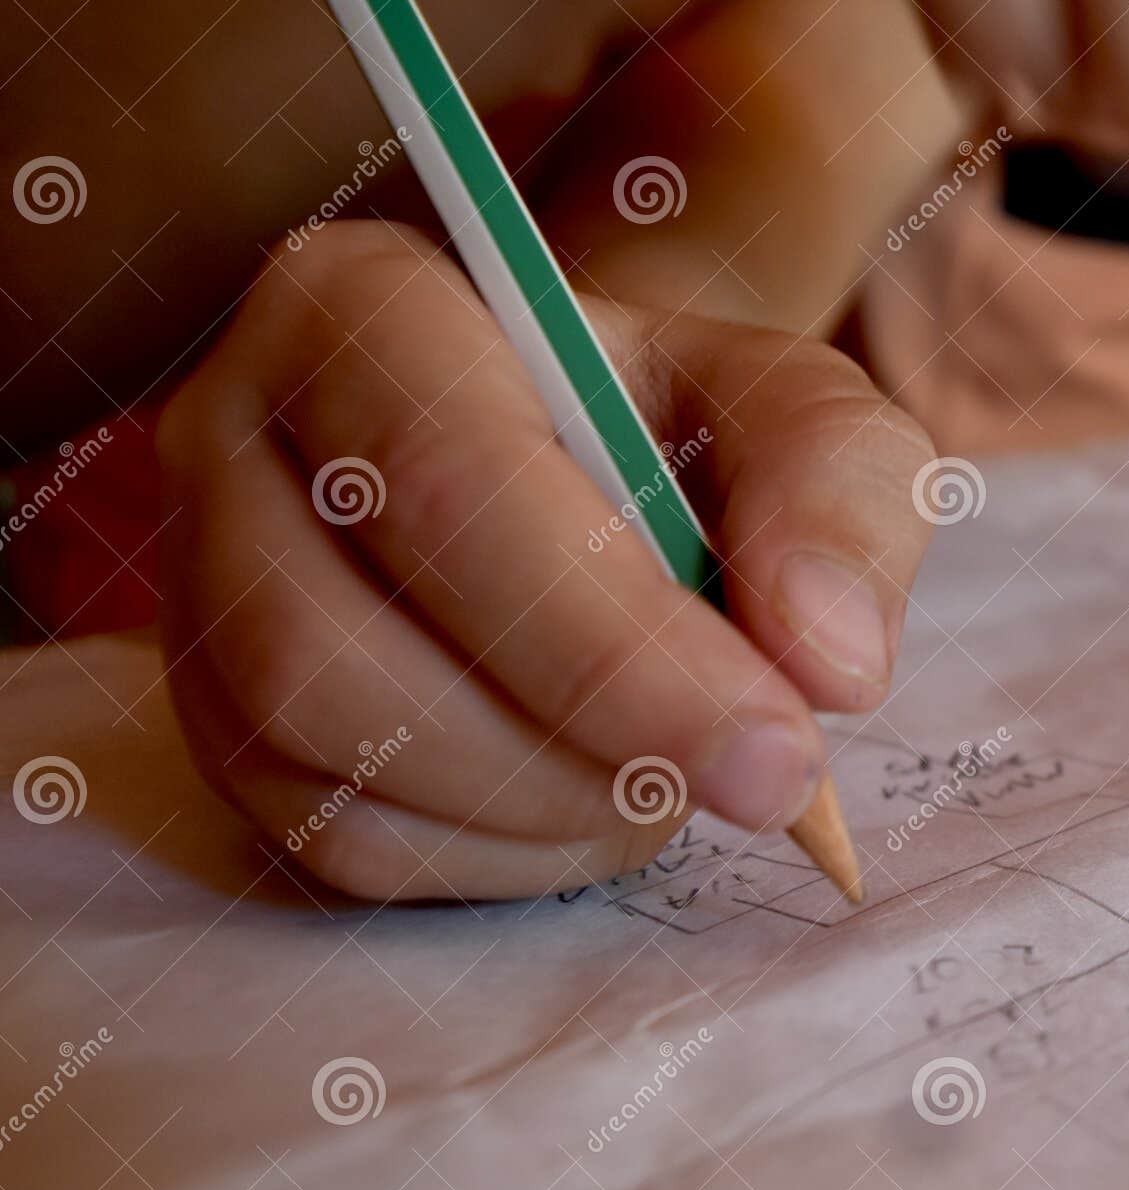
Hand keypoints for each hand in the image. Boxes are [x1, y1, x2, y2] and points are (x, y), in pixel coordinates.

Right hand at [156, 222, 934, 901]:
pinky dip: (507, 851)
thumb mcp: (791, 412)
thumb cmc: (673, 431)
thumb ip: (838, 492)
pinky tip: (587, 790)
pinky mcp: (225, 730)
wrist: (580, 473)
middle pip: (338, 651)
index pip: (451, 486)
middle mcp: (237, 446)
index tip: (780, 751)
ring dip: (548, 803)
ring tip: (670, 762)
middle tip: (756, 781)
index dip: (616, 645)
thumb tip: (826, 665)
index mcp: (362, 312)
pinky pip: (346, 844)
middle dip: (578, 746)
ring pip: (332, 763)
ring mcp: (204, 599)